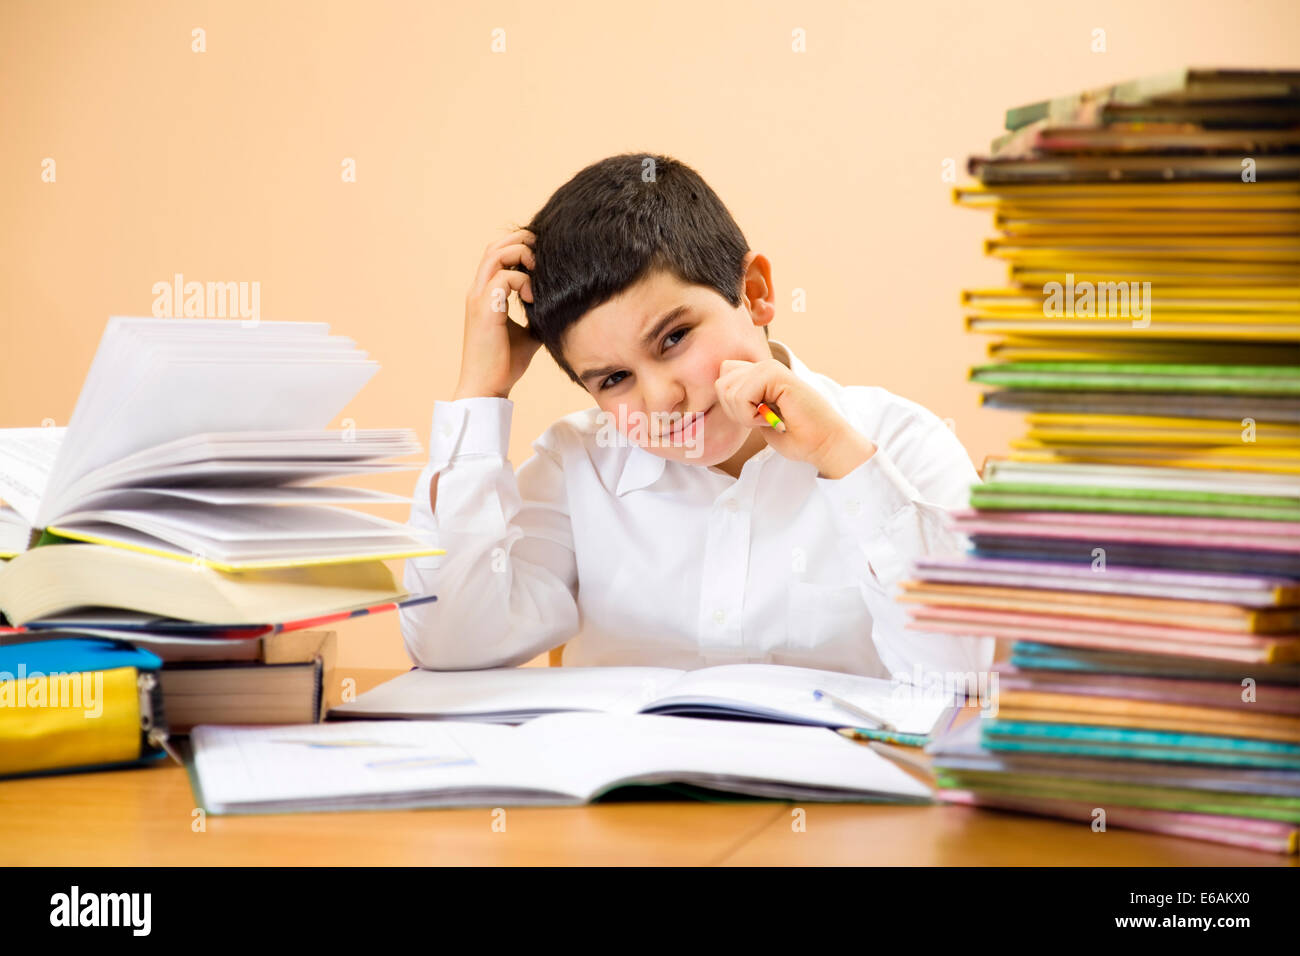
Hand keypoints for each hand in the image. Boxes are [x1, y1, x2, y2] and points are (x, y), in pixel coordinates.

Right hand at [454, 228, 542, 399]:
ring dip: (521, 254)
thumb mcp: (527, 335)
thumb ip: (536, 316)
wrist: (487, 387)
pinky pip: (502, 279)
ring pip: (495, 254)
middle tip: (544, 251)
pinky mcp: (484, 311)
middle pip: (494, 246)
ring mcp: (479, 299)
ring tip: (538, 269)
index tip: (543, 258)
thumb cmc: (504, 364)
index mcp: (485, 295)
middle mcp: (478, 292)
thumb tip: (560, 307)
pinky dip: (522, 280)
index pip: (497, 255)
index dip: (519, 248)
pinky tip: (533, 297)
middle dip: (521, 241)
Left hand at [713, 358, 875, 478]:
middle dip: (734, 411)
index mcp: (759, 373)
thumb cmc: (794, 435)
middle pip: (720, 383)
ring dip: (744, 415)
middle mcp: (763, 365)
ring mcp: (769, 367)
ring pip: (727, 390)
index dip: (731, 405)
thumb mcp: (757, 416)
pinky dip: (751, 416)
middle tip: (762, 419)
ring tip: (769, 418)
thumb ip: (739, 400)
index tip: (756, 418)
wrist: (822, 443)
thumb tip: (718, 390)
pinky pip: (740, 396)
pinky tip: (772, 417)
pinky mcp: (774, 374)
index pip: (722, 378)